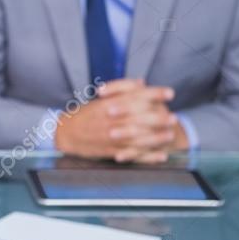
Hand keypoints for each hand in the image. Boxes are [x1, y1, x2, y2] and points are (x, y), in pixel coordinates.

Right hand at [55, 78, 182, 162]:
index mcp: (107, 104)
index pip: (134, 96)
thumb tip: (141, 83)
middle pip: (139, 118)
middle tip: (173, 117)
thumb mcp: (100, 99)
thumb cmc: (83, 115)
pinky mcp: (112, 151)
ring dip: (157, 137)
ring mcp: (111, 138)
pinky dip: (149, 156)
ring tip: (170, 134)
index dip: (153, 94)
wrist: (65, 134)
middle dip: (158, 117)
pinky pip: (134, 155)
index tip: (169, 93)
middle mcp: (110, 120)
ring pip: (138, 138)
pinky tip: (161, 155)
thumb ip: (121, 90)